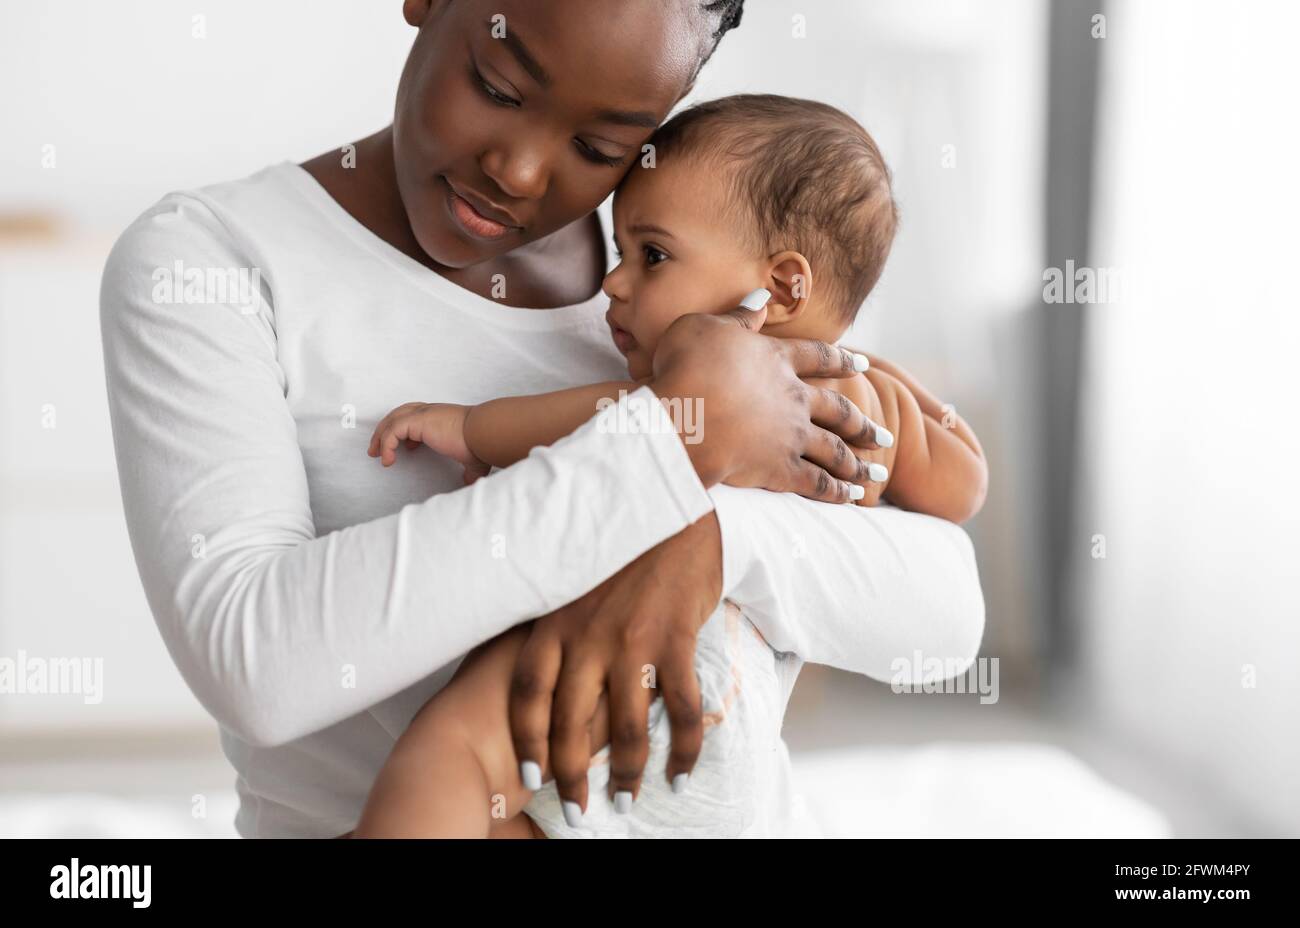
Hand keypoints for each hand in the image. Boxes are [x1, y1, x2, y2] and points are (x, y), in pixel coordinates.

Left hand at [367, 402, 490, 484]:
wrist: (485, 433)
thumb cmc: (481, 443)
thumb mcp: (473, 459)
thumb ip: (469, 470)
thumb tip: (470, 483)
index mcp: (441, 417)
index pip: (415, 416)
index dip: (405, 430)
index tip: (407, 447)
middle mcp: (430, 411)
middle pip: (398, 414)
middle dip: (385, 431)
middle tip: (377, 449)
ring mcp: (423, 414)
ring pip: (391, 420)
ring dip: (380, 438)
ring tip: (375, 455)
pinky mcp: (418, 420)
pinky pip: (392, 431)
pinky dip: (386, 445)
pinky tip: (388, 460)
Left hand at [509, 513, 721, 820]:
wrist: (677, 509)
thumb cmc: (623, 545)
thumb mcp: (575, 576)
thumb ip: (556, 616)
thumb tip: (538, 656)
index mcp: (555, 619)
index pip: (529, 692)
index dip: (528, 741)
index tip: (528, 778)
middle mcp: (586, 634)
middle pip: (569, 723)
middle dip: (570, 775)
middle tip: (577, 809)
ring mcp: (631, 639)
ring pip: (623, 726)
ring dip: (625, 773)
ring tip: (625, 802)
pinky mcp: (675, 639)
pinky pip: (680, 708)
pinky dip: (683, 747)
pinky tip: (681, 772)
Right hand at [649, 290, 892, 502]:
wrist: (683, 416)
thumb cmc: (686, 366)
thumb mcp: (706, 326)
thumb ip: (739, 316)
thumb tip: (762, 298)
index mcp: (778, 360)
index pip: (820, 357)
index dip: (843, 360)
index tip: (864, 366)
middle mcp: (794, 398)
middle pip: (839, 411)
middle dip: (863, 424)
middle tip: (884, 435)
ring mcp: (791, 435)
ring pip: (835, 450)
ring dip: (859, 462)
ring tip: (880, 471)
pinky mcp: (780, 468)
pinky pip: (816, 482)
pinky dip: (837, 491)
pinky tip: (854, 497)